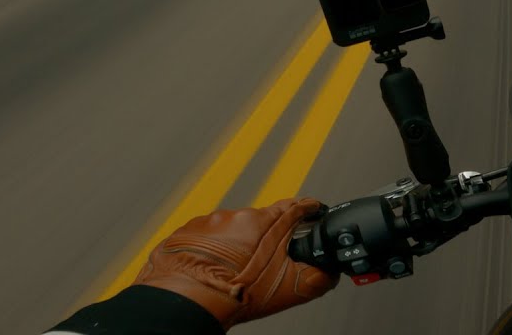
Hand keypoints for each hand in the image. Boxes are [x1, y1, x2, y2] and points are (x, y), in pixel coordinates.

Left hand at [134, 198, 337, 327]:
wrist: (185, 304)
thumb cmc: (233, 295)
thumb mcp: (289, 289)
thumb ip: (318, 276)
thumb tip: (328, 273)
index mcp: (262, 222)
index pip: (295, 206)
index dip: (308, 210)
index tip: (313, 212)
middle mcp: (233, 216)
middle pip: (261, 222)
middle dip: (266, 241)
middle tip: (266, 266)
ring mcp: (205, 223)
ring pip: (230, 231)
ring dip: (235, 247)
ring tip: (233, 274)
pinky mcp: (183, 235)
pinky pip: (203, 240)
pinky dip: (210, 253)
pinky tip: (212, 272)